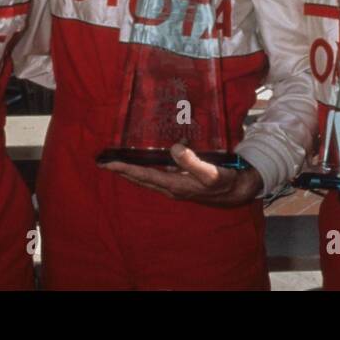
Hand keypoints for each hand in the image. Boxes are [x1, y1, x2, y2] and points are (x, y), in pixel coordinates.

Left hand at [99, 142, 263, 206]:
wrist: (237, 191)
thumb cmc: (224, 181)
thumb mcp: (210, 171)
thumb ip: (192, 161)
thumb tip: (174, 148)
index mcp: (174, 185)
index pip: (143, 176)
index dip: (124, 168)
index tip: (107, 162)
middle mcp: (170, 187)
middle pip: (139, 178)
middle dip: (121, 170)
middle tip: (102, 161)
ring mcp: (174, 185)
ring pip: (146, 178)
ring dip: (130, 170)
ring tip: (116, 161)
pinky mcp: (179, 181)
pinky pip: (155, 174)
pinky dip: (144, 168)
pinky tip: (141, 161)